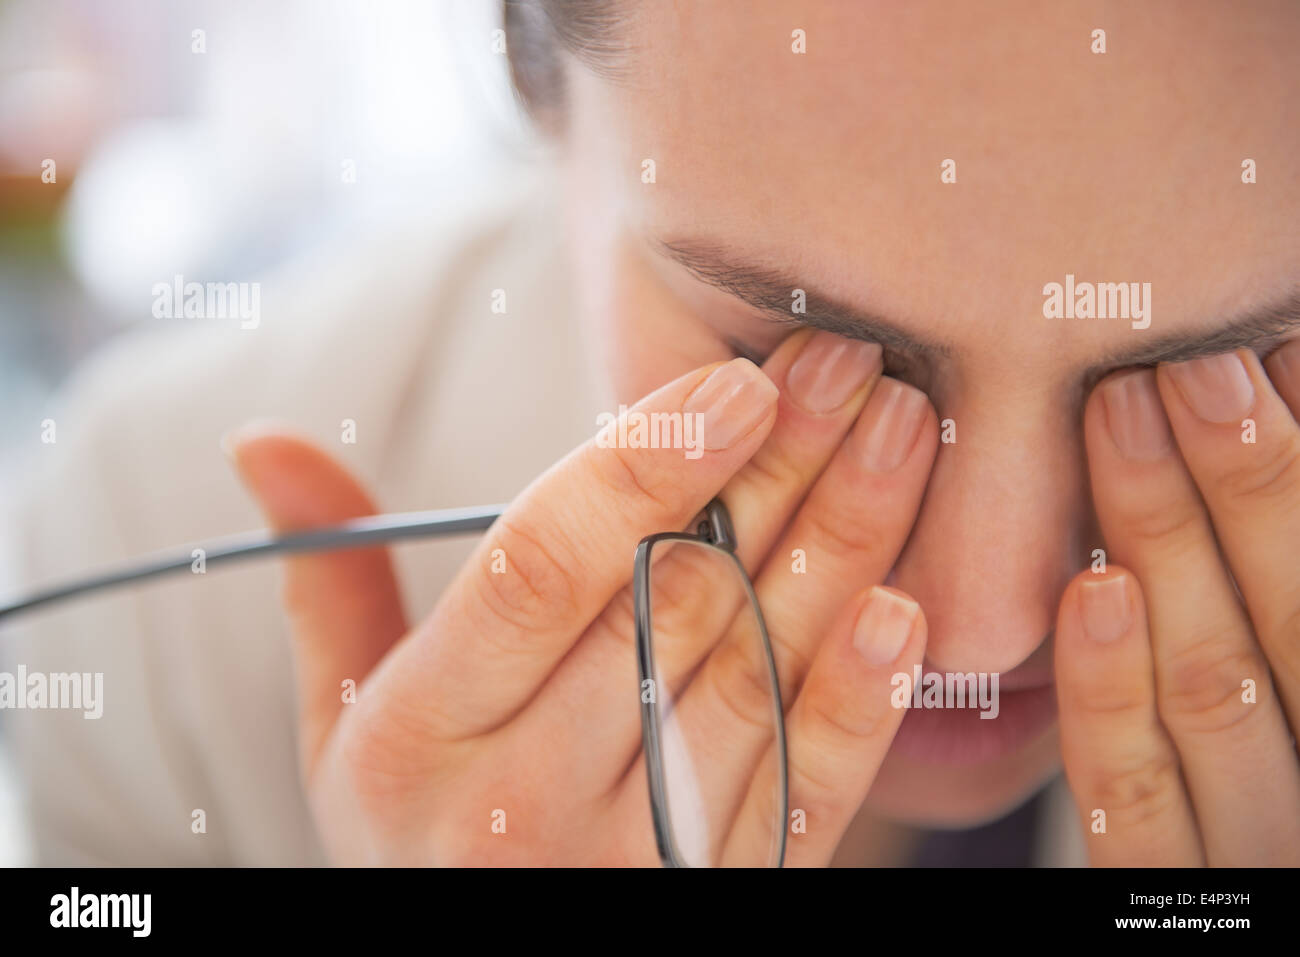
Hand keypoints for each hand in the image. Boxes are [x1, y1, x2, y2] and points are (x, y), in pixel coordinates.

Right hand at [227, 329, 938, 864]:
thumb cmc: (416, 829)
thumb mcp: (348, 721)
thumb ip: (331, 583)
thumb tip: (262, 442)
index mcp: (415, 738)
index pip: (538, 569)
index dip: (641, 465)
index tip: (733, 383)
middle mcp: (518, 805)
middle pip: (666, 605)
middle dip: (771, 471)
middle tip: (848, 367)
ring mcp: (629, 866)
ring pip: (751, 680)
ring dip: (837, 548)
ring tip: (904, 437)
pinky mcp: (722, 901)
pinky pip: (802, 797)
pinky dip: (858, 703)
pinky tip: (900, 609)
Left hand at [1056, 342, 1299, 864]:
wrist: (1272, 896)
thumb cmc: (1279, 738)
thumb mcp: (1288, 661)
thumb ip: (1276, 578)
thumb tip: (1288, 384)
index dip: (1297, 476)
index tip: (1260, 359)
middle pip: (1284, 625)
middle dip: (1242, 485)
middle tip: (1183, 368)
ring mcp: (1257, 848)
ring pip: (1209, 687)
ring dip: (1167, 542)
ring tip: (1120, 418)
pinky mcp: (1161, 892)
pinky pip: (1129, 791)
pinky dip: (1109, 689)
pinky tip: (1090, 586)